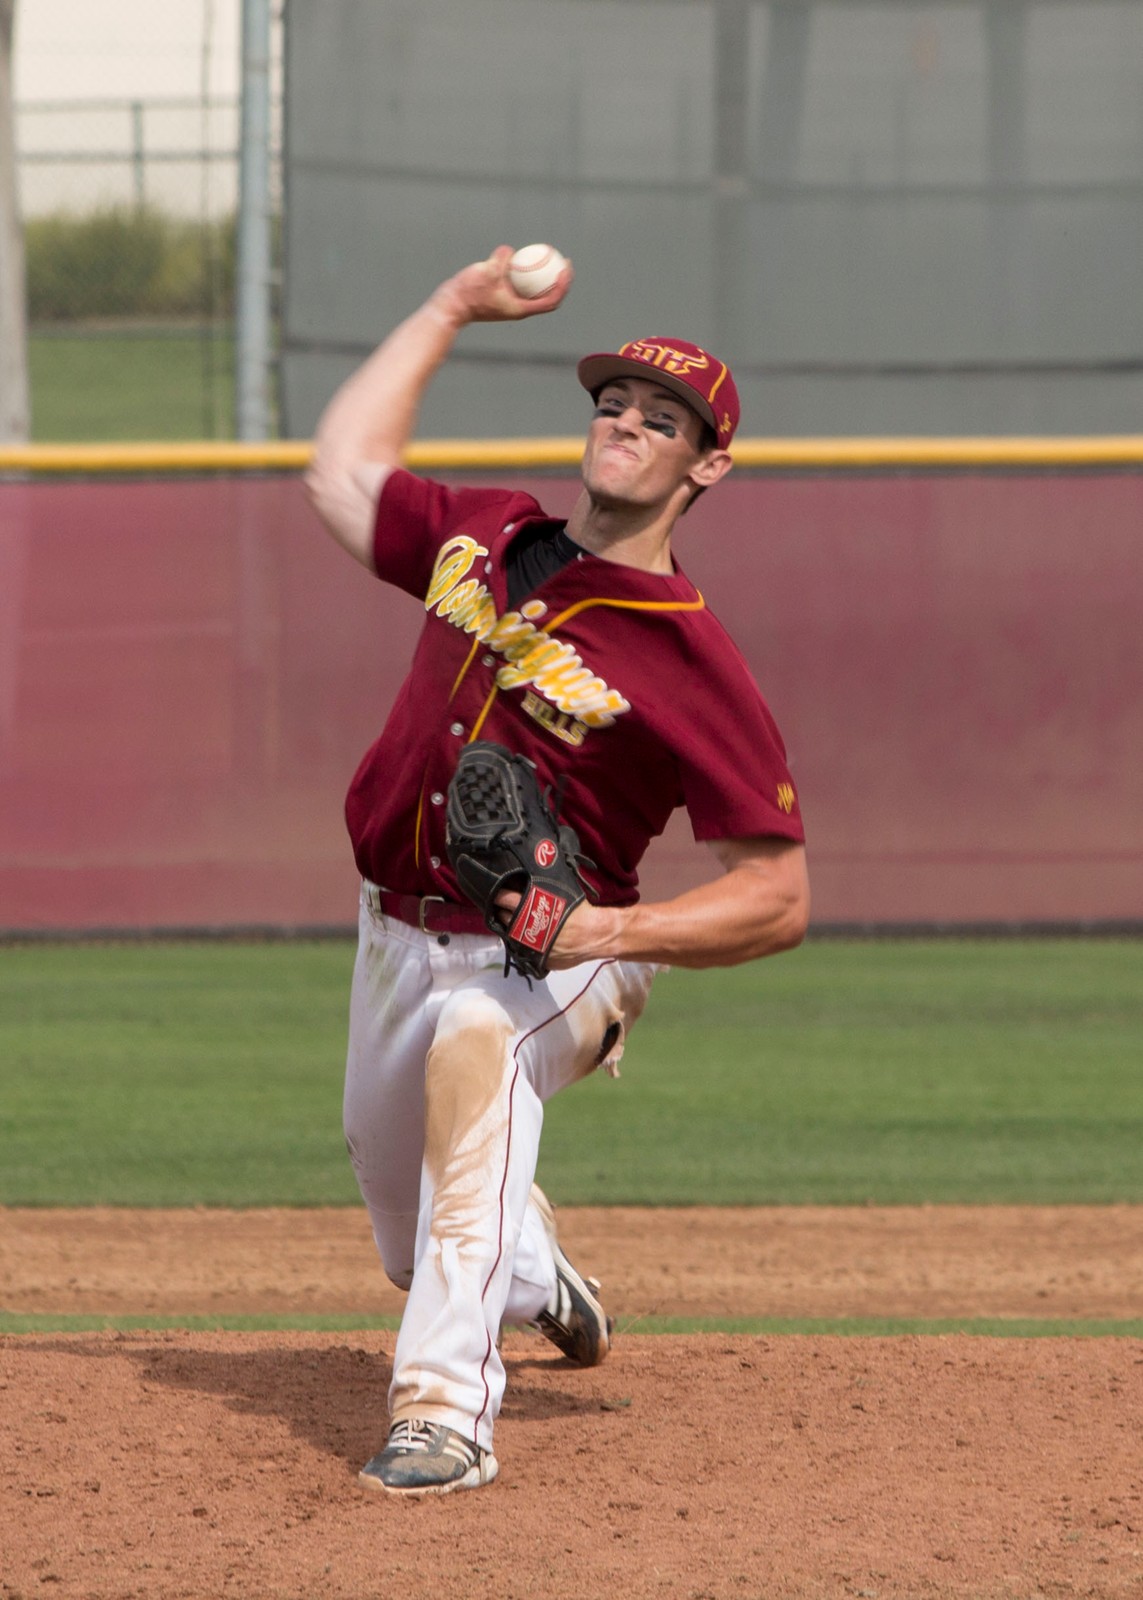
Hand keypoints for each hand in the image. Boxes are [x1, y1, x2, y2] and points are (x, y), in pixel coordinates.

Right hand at [431, 245, 573, 326]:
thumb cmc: (468, 294)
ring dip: (545, 276)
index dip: (562, 287)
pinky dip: (527, 272)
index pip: (551, 301)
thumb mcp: (486, 273)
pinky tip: (525, 255)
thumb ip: (500, 260)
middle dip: (560, 280)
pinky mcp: (502, 296)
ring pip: (535, 290)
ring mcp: (511, 303)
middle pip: (549, 296)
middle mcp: (519, 308)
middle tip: (565, 261)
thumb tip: (510, 249)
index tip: (565, 270)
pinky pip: (520, 283)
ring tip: (550, 257)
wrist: (451, 306)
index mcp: (520, 309)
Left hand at [492, 890, 622, 969]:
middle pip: (505, 919)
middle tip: (506, 908)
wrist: (595, 935)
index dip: (500, 896)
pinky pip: (526, 951)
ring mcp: (530, 947)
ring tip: (517, 923)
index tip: (497, 894)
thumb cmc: (580, 910)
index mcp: (528, 910)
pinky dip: (526, 944)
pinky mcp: (538, 960)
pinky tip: (530, 939)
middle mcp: (524, 929)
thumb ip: (543, 893)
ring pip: (512, 937)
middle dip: (504, 913)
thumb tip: (534, 884)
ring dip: (512, 930)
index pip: (504, 900)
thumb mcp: (560, 893)